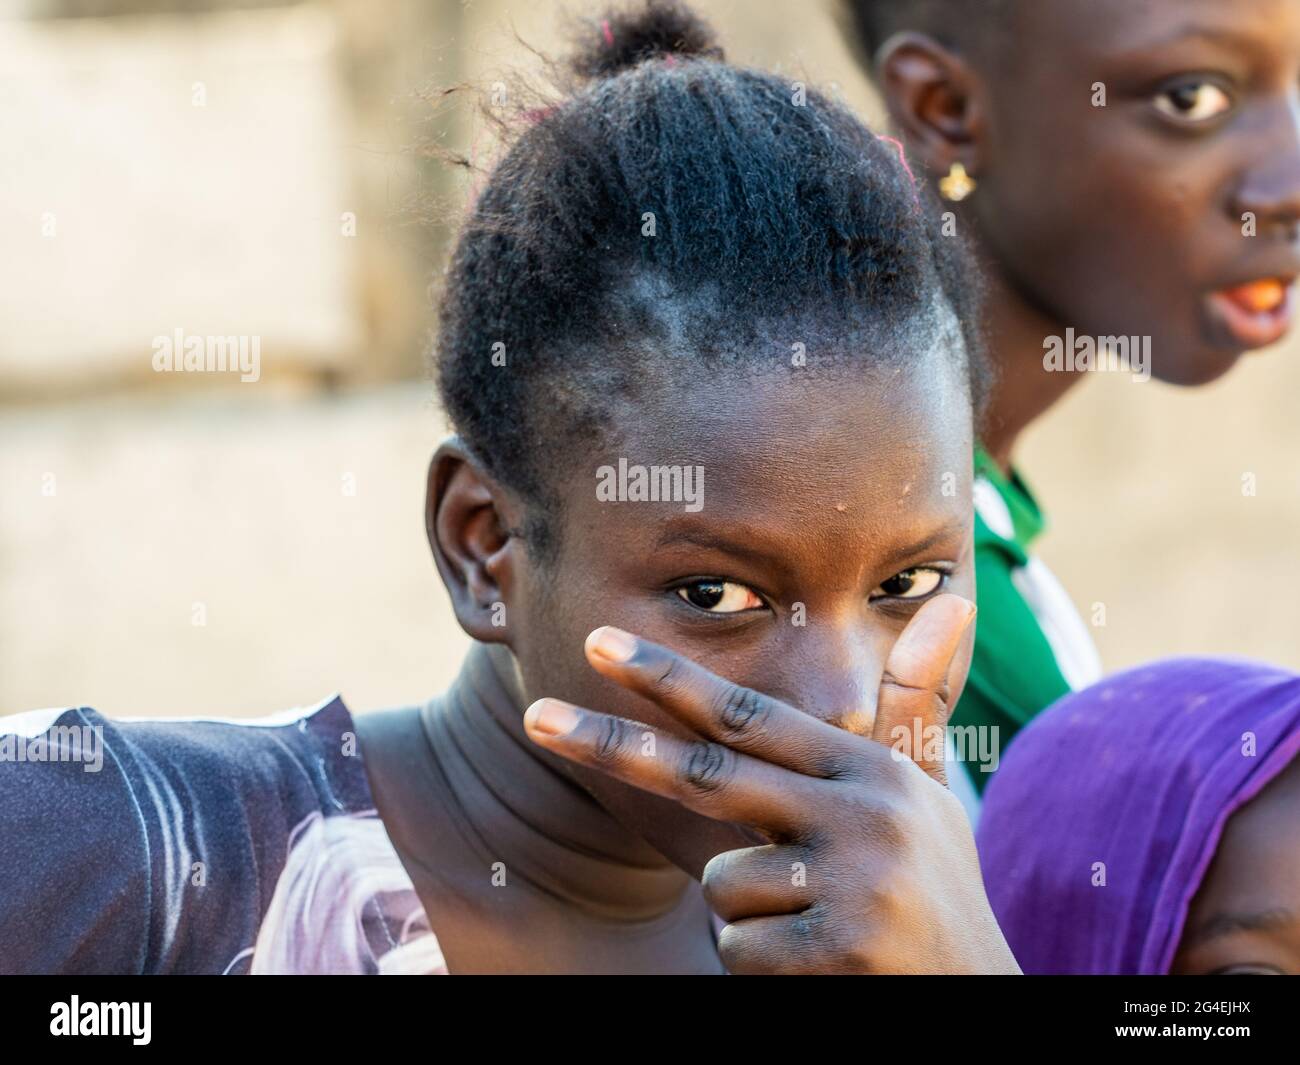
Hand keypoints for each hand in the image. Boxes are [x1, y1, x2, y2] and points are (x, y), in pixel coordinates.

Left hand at [523, 593, 1019, 973]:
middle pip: (704, 776)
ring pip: (721, 886)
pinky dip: (764, 965)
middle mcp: (862, 815)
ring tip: (818, 923)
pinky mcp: (839, 951)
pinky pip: (739, 948)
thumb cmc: (934, 890)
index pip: (747, 716)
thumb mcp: (927, 796)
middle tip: (533, 716)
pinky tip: (822, 966)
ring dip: (749, 913)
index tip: (600, 644)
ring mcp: (852, 883)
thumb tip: (953, 599)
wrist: (983, 1000)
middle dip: (612, 745)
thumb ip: (913, 708)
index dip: (668, 680)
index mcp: (869, 770)